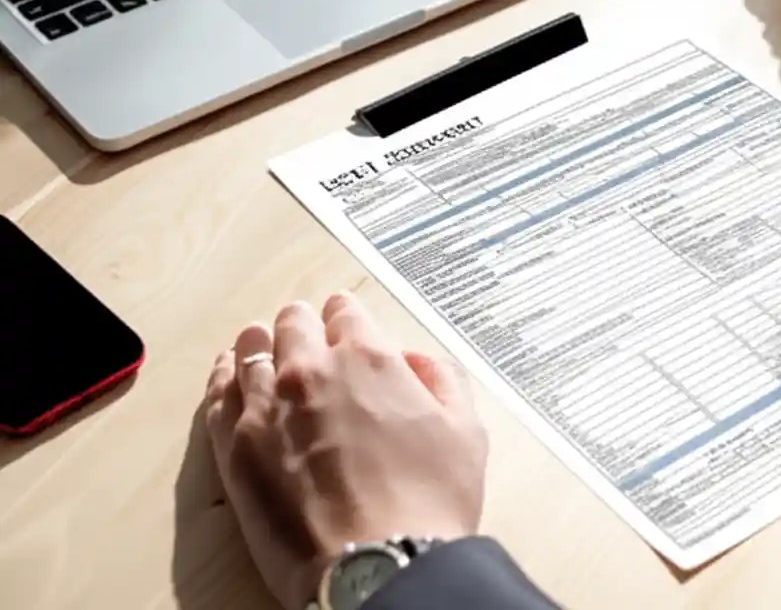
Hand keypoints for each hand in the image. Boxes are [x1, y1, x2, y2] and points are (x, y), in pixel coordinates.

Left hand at [204, 292, 487, 609]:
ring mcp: (266, 406)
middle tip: (307, 337)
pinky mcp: (235, 447)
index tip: (345, 326)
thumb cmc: (429, 504)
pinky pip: (218, 394)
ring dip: (260, 345)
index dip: (347, 317)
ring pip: (250, 352)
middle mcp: (311, 370)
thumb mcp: (465, 431)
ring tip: (261, 346)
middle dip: (303, 326)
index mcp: (368, 358)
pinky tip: (228, 374)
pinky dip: (224, 377)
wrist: (378, 565)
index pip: (345, 311)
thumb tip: (415, 361)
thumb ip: (443, 380)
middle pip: (293, 323)